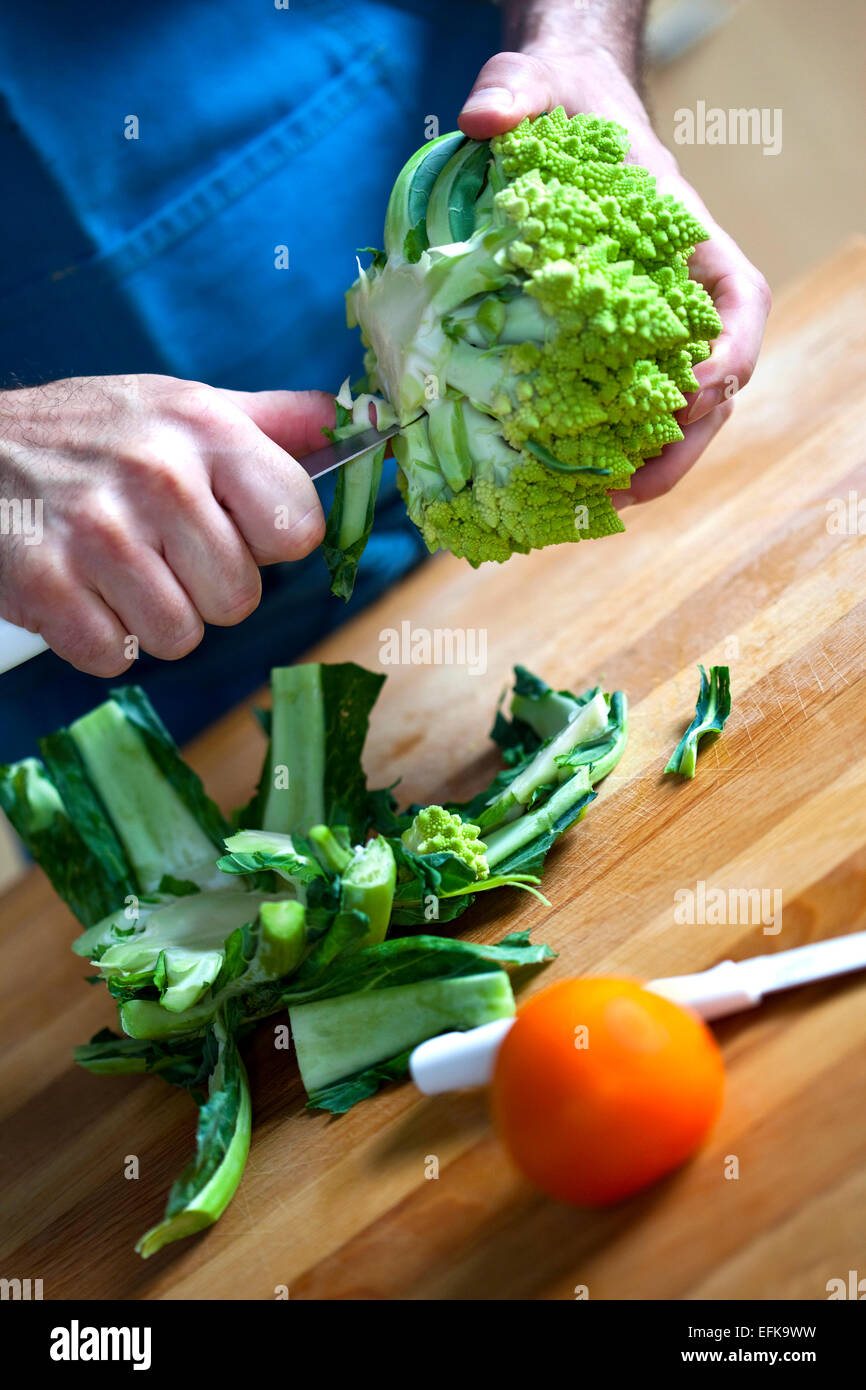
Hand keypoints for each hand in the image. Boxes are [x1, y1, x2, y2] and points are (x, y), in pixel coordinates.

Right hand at [0, 374, 332, 674]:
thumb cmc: (91, 433)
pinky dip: (99, 638)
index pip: (298, 528)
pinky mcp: (47, 585)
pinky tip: (81, 590)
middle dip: (206, 590)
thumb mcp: (181, 405)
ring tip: (117, 571)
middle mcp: (159, 477)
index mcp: (207, 431)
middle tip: (162, 553)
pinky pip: (115, 656)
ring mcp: (99, 533)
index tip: (236, 530)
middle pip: (240, 599)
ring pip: (180, 637)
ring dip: (151, 618)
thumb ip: (273, 422)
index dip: (270, 543)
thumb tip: (358, 423)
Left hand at [459, 47, 771, 504]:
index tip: (697, 389)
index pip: (736, 300)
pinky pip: (622, 408)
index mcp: (681, 238)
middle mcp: (675, 292)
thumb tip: (483, 120)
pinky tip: (563, 484)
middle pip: (711, 382)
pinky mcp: (602, 347)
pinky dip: (606, 451)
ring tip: (595, 507)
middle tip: (630, 491)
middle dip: (681, 444)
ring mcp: (644, 325)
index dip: (728, 353)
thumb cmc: (562, 98)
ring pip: (672, 411)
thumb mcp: (535, 81)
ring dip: (645, 465)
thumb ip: (514, 90)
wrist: (556, 108)